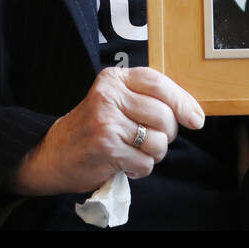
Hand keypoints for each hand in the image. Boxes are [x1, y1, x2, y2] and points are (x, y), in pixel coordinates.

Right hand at [5, 66, 204, 196]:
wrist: (52, 154)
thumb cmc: (93, 128)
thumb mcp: (116, 101)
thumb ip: (147, 99)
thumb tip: (193, 113)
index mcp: (114, 79)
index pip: (159, 83)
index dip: (183, 101)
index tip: (196, 119)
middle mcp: (108, 96)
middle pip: (164, 115)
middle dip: (167, 134)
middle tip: (151, 140)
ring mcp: (106, 121)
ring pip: (158, 141)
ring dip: (154, 154)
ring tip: (136, 152)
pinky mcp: (105, 147)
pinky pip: (145, 162)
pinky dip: (140, 168)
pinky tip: (125, 163)